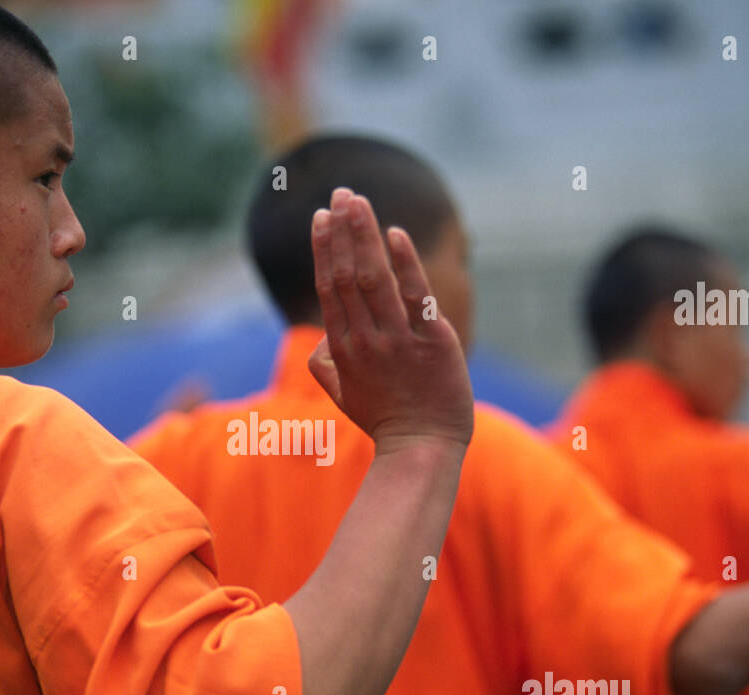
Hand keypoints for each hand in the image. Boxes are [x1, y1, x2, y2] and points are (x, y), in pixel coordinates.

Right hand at [308, 188, 472, 454]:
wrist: (423, 447)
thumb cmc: (384, 420)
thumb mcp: (343, 395)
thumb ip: (324, 366)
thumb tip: (317, 341)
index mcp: (342, 347)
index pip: (329, 288)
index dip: (324, 249)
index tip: (321, 217)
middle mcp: (365, 339)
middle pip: (346, 275)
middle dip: (341, 231)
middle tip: (340, 193)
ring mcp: (397, 340)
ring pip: (373, 279)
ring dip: (363, 236)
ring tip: (357, 201)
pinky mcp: (432, 342)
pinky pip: (415, 297)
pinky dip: (404, 264)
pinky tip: (395, 234)